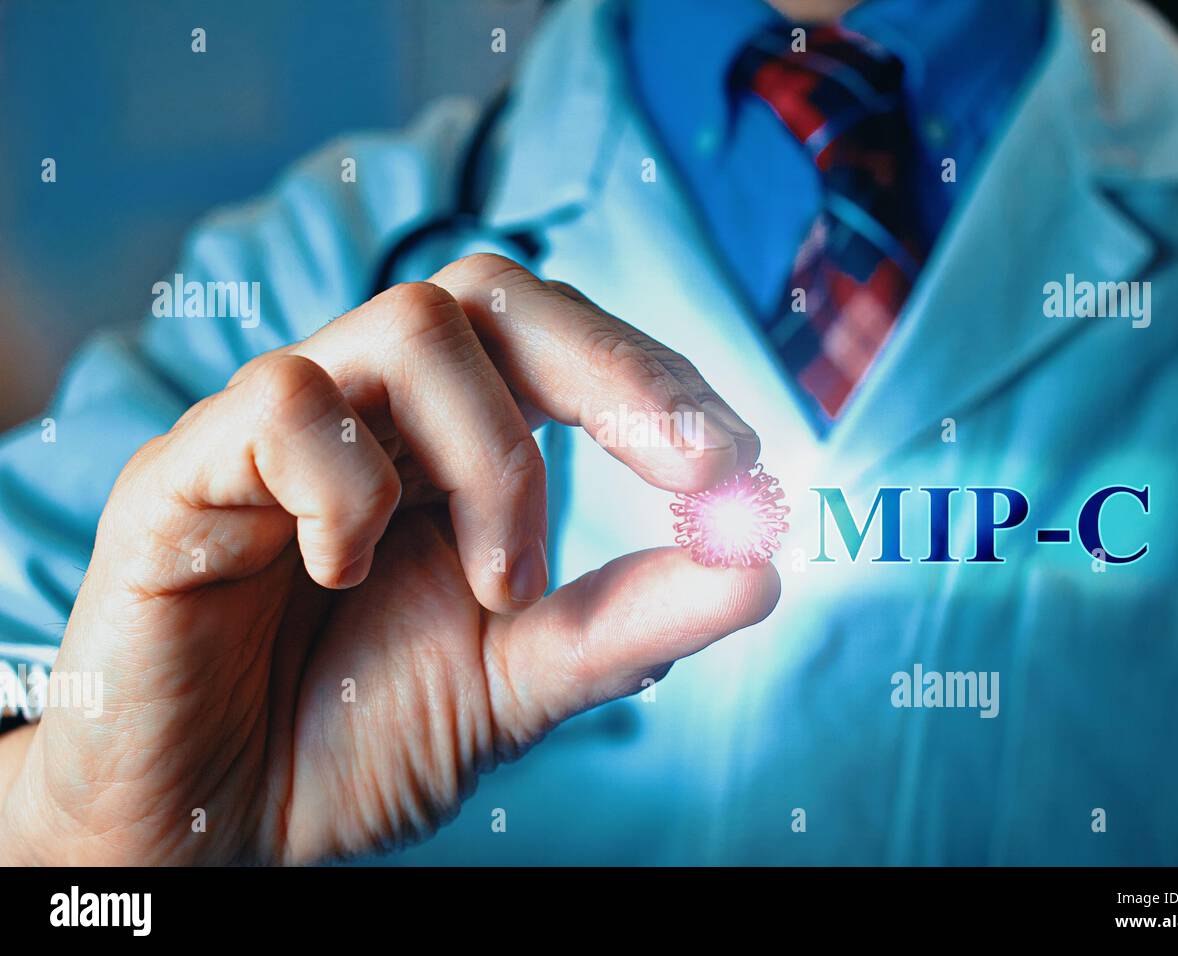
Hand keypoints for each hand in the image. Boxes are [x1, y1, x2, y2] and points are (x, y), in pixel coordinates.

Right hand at [0, 254, 778, 864]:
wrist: (211, 832)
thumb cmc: (351, 743)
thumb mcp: (519, 683)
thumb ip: (627, 622)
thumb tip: (761, 563)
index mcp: (441, 450)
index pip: (555, 342)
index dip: (655, 375)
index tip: (740, 459)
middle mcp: (366, 416)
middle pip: (490, 293)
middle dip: (614, 368)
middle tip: (695, 462)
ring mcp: (273, 432)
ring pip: (411, 328)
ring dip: (494, 462)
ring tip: (497, 587)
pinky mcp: (184, 470)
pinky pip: (286, 400)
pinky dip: (351, 488)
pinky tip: (344, 572)